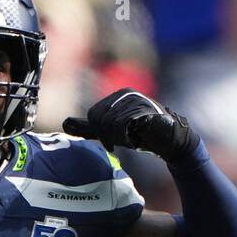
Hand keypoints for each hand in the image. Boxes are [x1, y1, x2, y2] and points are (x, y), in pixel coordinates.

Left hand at [63, 88, 198, 161]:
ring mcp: (139, 101)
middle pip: (102, 119)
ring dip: (121, 139)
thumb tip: (65, 123)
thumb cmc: (141, 134)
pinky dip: (130, 137)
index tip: (112, 141)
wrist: (171, 140)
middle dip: (109, 136)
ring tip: (133, 139)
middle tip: (123, 142)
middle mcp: (128, 94)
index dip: (100, 132)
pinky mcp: (148, 112)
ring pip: (113, 124)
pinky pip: (127, 126)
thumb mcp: (112, 130)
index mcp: (119, 95)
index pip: (94, 115)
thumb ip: (90, 127)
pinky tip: (139, 139)